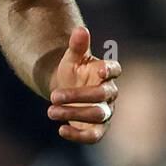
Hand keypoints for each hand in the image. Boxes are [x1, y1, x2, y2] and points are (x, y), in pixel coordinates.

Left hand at [47, 25, 120, 143]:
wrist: (66, 92)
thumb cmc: (73, 72)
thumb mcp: (72, 58)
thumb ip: (77, 46)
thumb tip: (80, 29)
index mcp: (106, 72)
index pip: (114, 69)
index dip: (109, 70)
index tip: (99, 70)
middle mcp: (109, 93)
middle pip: (101, 95)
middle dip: (78, 96)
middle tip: (53, 96)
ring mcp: (106, 112)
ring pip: (97, 114)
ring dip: (74, 113)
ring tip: (50, 112)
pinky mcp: (98, 129)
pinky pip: (94, 136)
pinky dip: (79, 135)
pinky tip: (61, 130)